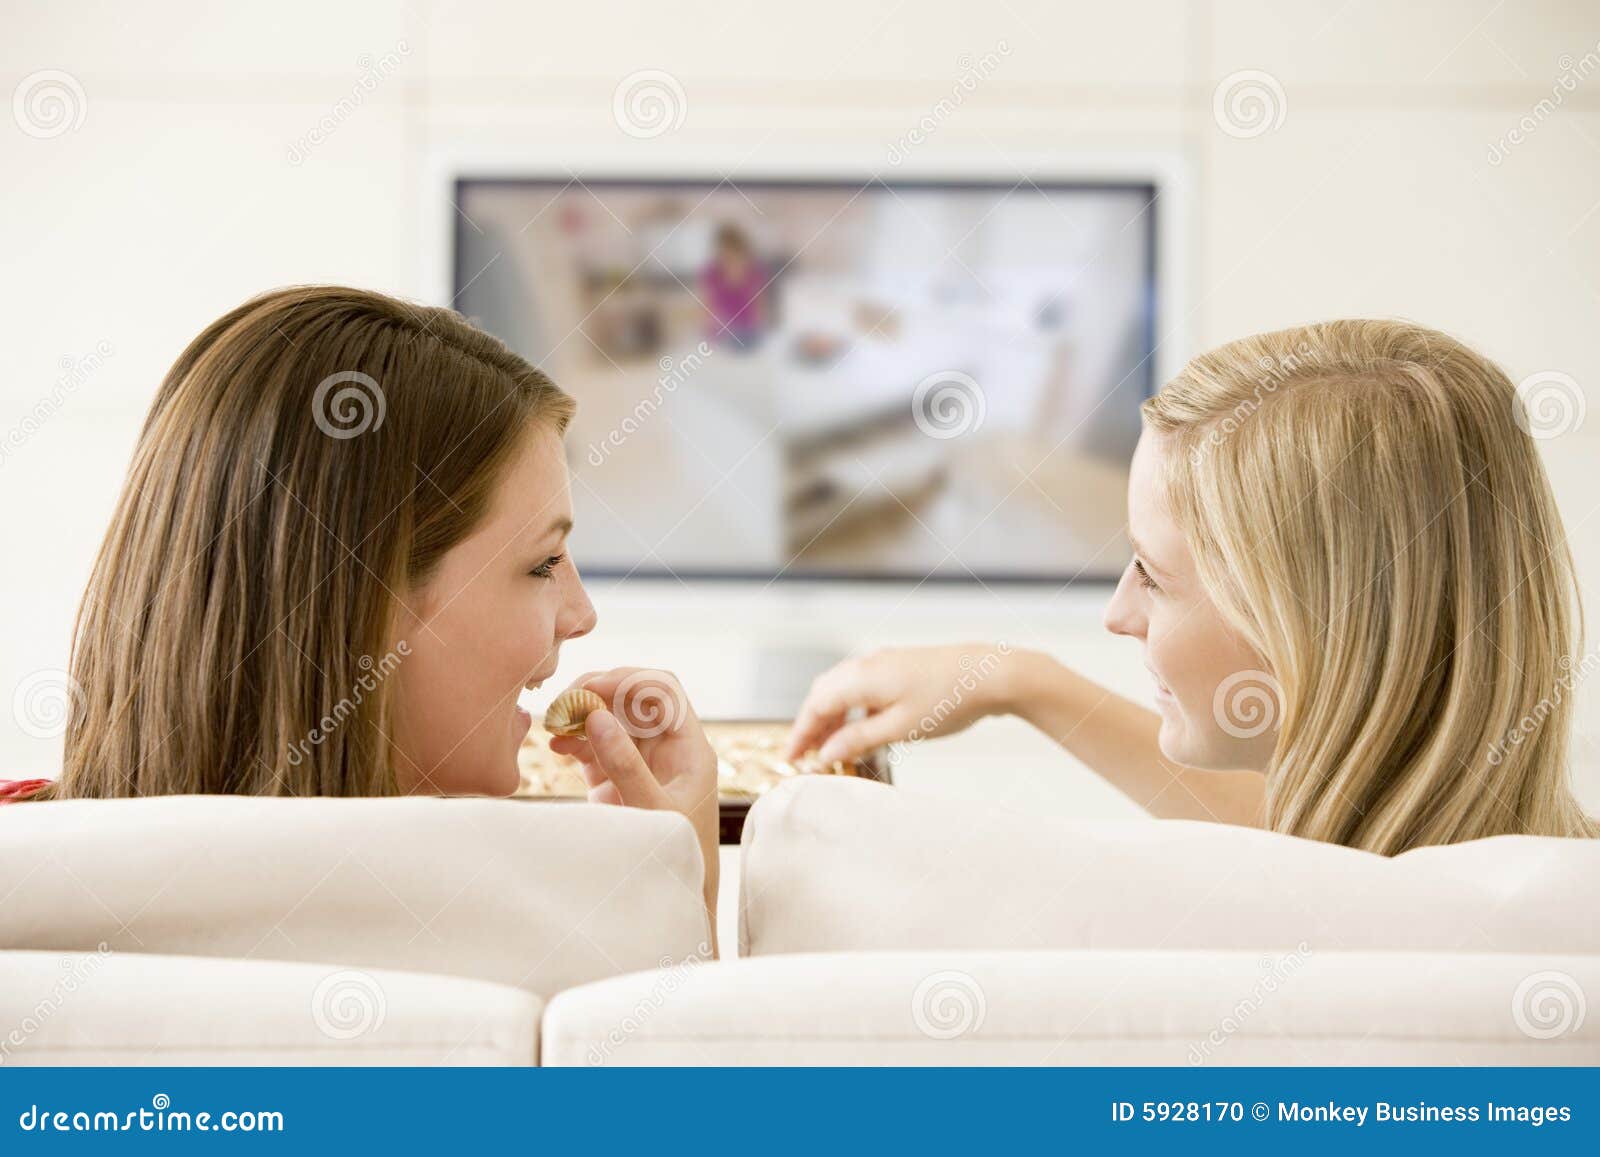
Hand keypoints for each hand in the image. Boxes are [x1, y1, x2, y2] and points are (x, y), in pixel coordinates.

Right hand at [547, 667, 719, 947]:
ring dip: (579, 716)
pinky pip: (594, 748)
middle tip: (561, 703)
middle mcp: (665, 748)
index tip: (590, 686)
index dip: (627, 679)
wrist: (677, 900)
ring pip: (608, 720)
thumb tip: (597, 718)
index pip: (662, 688)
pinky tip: (554, 746)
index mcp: (689, 747)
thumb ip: (627, 766)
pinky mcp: (616, 781)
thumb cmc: (680, 856)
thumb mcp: (654, 811)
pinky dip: (573, 742)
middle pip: (630, 698)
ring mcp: (640, 763)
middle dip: (595, 694)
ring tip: (551, 725)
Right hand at [784, 643, 1018, 763]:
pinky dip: (850, 707)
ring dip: (830, 716)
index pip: (816, 705)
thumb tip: (826, 752)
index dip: (800, 733)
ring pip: (841, 688)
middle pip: (823, 693)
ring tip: (829, 745)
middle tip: (805, 755)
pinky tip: (858, 727)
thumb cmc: (948, 699)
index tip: (790, 758)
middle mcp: (867, 664)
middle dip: (811, 724)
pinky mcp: (898, 667)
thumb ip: (858, 740)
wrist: (990, 674)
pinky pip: (861, 686)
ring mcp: (883, 663)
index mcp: (861, 677)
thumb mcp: (900, 728)